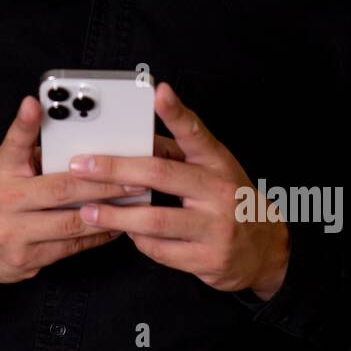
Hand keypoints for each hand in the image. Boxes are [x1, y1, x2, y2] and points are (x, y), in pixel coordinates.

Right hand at [0, 96, 131, 286]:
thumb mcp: (2, 163)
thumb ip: (24, 140)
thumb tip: (37, 105)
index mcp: (2, 174)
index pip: (16, 144)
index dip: (27, 124)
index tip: (37, 104)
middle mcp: (7, 204)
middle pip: (62, 191)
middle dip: (104, 185)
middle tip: (136, 178)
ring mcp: (16, 236)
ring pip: (71, 224)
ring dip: (108, 213)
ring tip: (135, 203)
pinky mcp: (29, 261)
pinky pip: (71, 248)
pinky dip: (97, 235)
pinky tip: (117, 225)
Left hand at [67, 82, 290, 299]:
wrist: (267, 251)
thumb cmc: (229, 201)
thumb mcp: (214, 170)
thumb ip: (179, 156)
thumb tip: (133, 142)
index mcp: (218, 163)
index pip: (196, 132)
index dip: (176, 112)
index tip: (158, 91)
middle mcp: (219, 192)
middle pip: (161, 175)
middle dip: (115, 169)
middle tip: (83, 166)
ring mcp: (216, 228)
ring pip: (156, 219)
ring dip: (117, 215)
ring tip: (87, 210)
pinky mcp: (207, 259)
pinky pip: (161, 250)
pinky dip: (138, 241)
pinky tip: (125, 233)